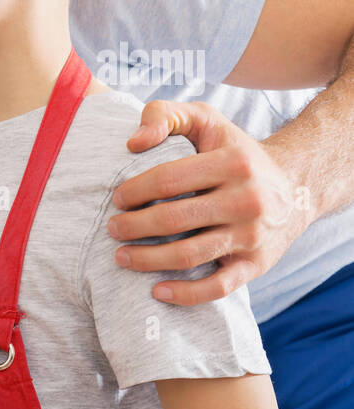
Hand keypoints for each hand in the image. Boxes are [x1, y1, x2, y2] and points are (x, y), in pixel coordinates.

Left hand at [113, 100, 310, 304]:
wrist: (295, 186)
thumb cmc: (235, 152)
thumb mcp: (205, 120)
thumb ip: (164, 114)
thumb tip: (133, 143)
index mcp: (233, 163)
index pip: (167, 179)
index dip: (134, 191)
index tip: (116, 198)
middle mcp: (248, 200)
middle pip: (173, 220)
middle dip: (133, 227)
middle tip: (112, 228)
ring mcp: (253, 236)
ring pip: (189, 255)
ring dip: (147, 260)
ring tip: (121, 256)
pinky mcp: (256, 265)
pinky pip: (217, 288)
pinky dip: (185, 294)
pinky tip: (156, 291)